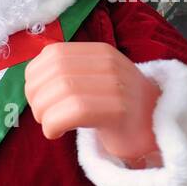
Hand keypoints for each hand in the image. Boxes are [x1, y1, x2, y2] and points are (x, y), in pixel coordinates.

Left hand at [24, 42, 161, 166]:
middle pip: (54, 73)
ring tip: (51, 124)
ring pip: (62, 91)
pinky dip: (54, 124)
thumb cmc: (116, 109)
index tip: (37, 95)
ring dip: (44, 113)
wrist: (155, 130)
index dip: (34, 76)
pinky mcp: (119, 111)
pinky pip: (75, 111)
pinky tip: (57, 133)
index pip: (52, 54)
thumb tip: (31, 80)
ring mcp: (118, 86)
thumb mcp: (93, 81)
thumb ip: (67, 73)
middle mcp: (110, 64)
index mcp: (100, 52)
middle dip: (36, 97)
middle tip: (43, 115)